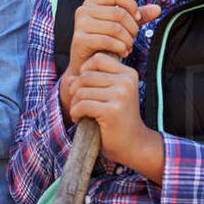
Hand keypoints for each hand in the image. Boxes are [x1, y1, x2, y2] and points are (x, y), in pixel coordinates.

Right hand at [59, 0, 159, 114]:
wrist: (86, 66)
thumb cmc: (104, 45)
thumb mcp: (122, 28)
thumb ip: (138, 17)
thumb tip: (158, 8)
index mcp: (92, 3)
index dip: (131, 4)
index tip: (138, 19)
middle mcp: (83, 10)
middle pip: (119, 13)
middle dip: (132, 28)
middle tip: (133, 40)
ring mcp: (80, 24)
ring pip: (115, 28)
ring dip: (128, 40)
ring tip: (129, 48)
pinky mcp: (79, 39)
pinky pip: (107, 40)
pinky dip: (120, 47)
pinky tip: (123, 53)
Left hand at [67, 52, 163, 182]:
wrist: (133, 144)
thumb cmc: (118, 119)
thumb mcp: (107, 96)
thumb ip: (90, 83)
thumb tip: (69, 79)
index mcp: (128, 74)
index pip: (98, 58)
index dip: (85, 69)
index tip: (84, 85)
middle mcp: (126, 81)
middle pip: (86, 75)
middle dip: (75, 90)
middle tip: (78, 103)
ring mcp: (120, 95)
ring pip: (82, 91)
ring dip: (75, 103)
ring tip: (79, 112)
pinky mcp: (112, 110)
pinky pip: (82, 105)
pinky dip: (75, 112)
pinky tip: (78, 118)